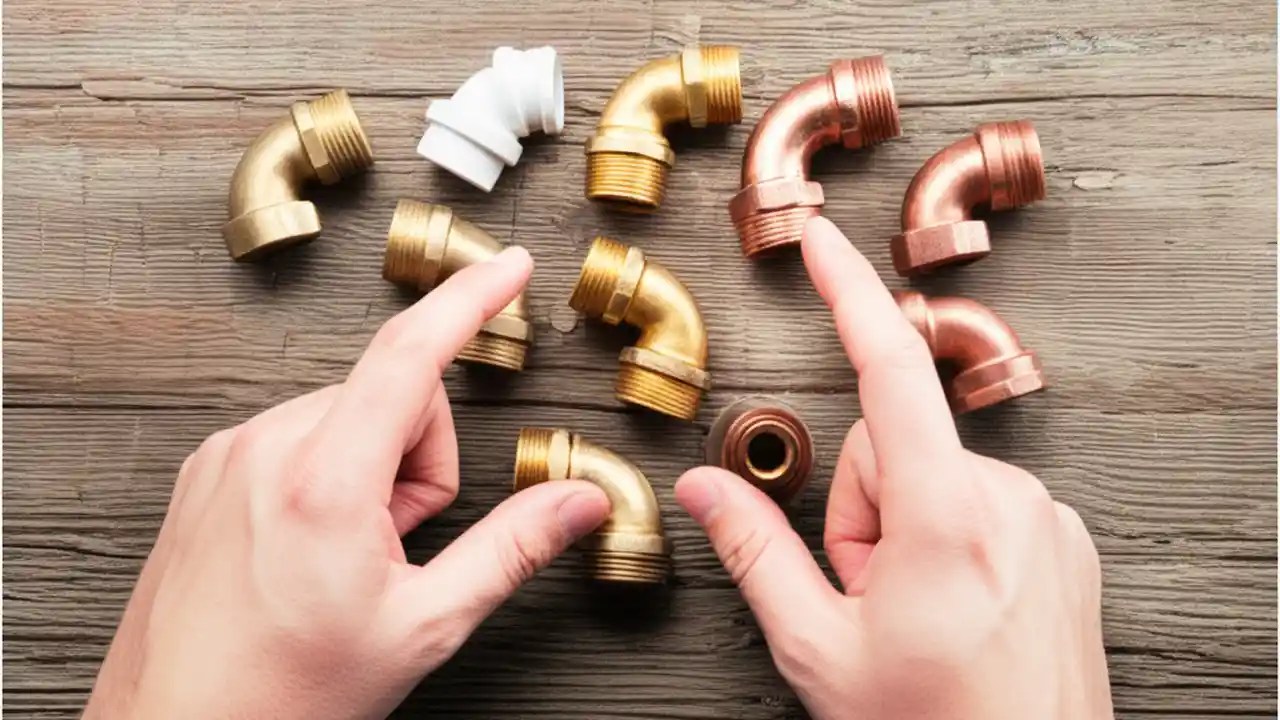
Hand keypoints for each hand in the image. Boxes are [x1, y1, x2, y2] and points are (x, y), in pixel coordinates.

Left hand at [84, 247, 610, 719]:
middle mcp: (265, 449)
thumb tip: (578, 503)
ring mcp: (228, 458)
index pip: (411, 354)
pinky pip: (297, 436)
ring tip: (349, 555)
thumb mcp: (422, 625)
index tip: (508, 268)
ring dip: (373, 472)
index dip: (470, 300)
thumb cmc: (284, 696)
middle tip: (400, 543)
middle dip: (420, 462)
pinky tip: (312, 547)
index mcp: (323, 481)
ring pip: (346, 417)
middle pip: (391, 398)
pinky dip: (328, 475)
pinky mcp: (207, 473)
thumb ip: (511, 549)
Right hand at [676, 217, 1112, 718]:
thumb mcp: (818, 649)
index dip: (848, 295)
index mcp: (947, 519)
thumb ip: (755, 553)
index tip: (823, 241)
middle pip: (892, 447)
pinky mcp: (1062, 539)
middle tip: (868, 593)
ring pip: (934, 476)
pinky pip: (981, 499)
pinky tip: (954, 603)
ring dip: (904, 529)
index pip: (887, 373)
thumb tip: (703, 487)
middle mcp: (1011, 501)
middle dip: (860, 509)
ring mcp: (1045, 520)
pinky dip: (951, 538)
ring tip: (914, 608)